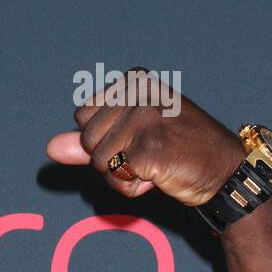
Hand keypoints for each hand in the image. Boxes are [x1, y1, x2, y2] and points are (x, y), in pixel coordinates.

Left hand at [46, 67, 245, 205]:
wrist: (222, 168)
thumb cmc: (176, 151)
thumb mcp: (129, 139)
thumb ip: (87, 143)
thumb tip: (49, 148)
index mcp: (132, 81)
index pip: (83, 117)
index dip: (104, 139)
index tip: (138, 138)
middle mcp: (138, 93)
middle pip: (88, 143)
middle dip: (112, 160)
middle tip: (149, 154)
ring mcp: (144, 119)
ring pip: (99, 165)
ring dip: (124, 176)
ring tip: (156, 164)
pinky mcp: (148, 148)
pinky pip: (116, 182)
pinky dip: (134, 189)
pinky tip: (160, 176)